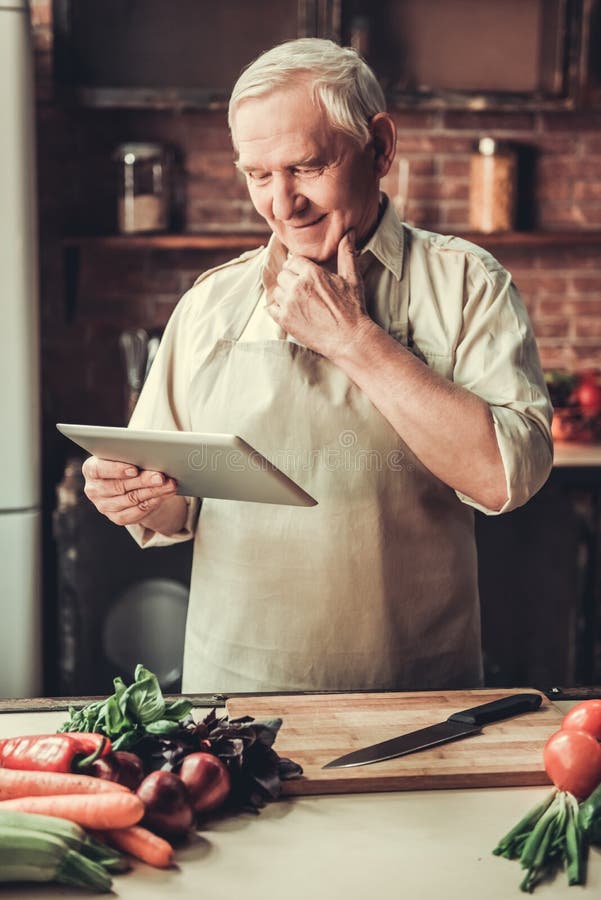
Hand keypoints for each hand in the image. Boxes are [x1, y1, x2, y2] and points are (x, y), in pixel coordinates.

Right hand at [82, 456, 177, 526]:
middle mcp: (94, 489)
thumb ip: (131, 454)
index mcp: (91, 469)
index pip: (99, 470)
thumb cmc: (126, 462)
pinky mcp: (116, 518)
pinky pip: (136, 512)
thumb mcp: (124, 455)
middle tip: (160, 476)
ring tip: (169, 484)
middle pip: (120, 486)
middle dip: (143, 481)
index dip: (116, 470)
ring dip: (153, 492)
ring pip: (131, 499)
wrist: (128, 483)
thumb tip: (152, 455)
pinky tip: (164, 496)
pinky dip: (152, 503)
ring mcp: (104, 506)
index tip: (134, 469)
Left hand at [268, 230, 371, 359]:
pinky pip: (270, 308)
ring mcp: (289, 304)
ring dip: (284, 294)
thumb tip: (349, 232)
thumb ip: (347, 253)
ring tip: (298, 301)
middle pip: (283, 274)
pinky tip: (289, 311)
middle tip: (303, 289)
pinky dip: (276, 308)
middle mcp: (297, 286)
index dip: (298, 267)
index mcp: (312, 273)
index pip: (292, 260)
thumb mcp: (353, 277)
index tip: (304, 274)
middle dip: (291, 279)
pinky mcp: (285, 320)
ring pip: (276, 290)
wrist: (350, 339)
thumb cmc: (353, 308)